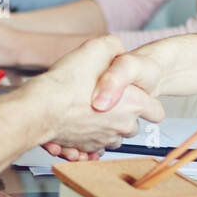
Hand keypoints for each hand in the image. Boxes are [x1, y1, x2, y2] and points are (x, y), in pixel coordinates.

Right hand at [26, 35, 163, 154]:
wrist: (39, 110)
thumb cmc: (67, 84)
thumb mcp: (96, 48)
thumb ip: (113, 46)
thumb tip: (117, 49)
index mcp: (132, 105)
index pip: (157, 112)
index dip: (147, 102)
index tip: (136, 96)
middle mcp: (121, 127)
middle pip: (133, 126)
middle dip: (123, 114)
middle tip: (106, 99)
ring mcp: (103, 140)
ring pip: (112, 136)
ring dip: (105, 126)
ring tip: (89, 110)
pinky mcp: (84, 149)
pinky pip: (92, 147)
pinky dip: (87, 138)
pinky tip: (77, 123)